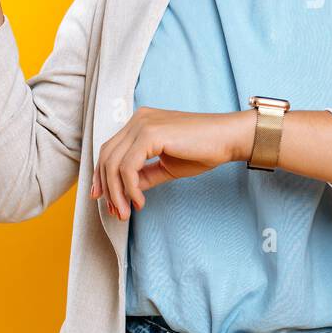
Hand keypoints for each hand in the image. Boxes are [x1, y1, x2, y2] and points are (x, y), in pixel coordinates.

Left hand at [91, 107, 254, 219]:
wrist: (228, 139)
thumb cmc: (203, 150)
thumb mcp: (166, 166)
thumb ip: (144, 175)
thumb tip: (125, 191)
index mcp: (140, 123)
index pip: (110, 151)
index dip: (103, 177)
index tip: (106, 201)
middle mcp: (138, 119)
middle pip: (106, 157)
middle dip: (107, 189)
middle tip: (116, 213)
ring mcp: (142, 125)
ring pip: (114, 164)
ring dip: (117, 193)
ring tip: (127, 212)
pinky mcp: (150, 134)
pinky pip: (128, 167)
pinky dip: (130, 189)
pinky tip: (140, 201)